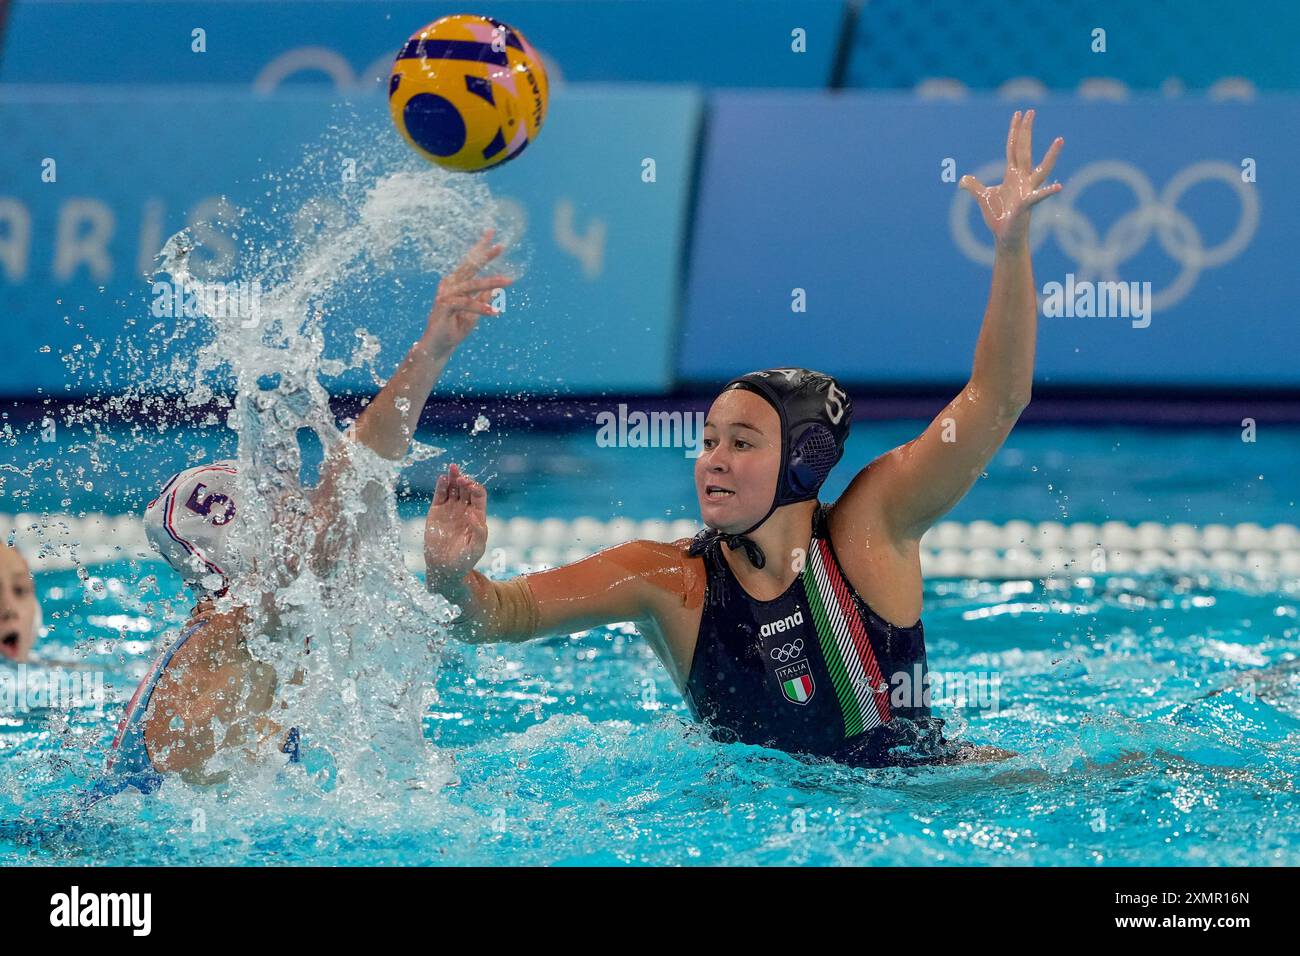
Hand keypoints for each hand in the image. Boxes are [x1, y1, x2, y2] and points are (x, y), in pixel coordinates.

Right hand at [423, 228, 513, 357]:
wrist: (438, 348)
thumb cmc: (454, 330)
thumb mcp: (474, 314)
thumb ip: (482, 299)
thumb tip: (496, 288)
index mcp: (455, 285)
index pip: (470, 264)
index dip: (480, 250)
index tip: (492, 234)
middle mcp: (449, 286)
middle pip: (469, 266)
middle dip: (484, 255)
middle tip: (500, 246)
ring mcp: (445, 295)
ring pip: (471, 285)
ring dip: (490, 283)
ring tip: (508, 281)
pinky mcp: (444, 306)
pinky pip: (465, 303)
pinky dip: (480, 307)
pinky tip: (494, 311)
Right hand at [423, 463, 487, 584]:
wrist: (444, 568)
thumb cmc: (465, 560)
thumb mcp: (476, 548)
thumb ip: (479, 532)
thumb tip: (474, 514)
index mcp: (478, 515)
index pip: (479, 495)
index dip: (475, 488)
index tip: (470, 486)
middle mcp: (464, 509)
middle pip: (466, 488)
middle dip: (464, 479)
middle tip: (460, 476)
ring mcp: (450, 509)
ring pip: (453, 488)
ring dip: (453, 477)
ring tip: (452, 469)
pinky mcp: (436, 511)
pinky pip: (440, 495)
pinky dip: (441, 485)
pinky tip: (442, 478)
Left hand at [960, 109, 1063, 248]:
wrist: (1006, 236)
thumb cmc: (998, 217)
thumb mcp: (983, 198)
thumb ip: (974, 186)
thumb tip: (962, 180)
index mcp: (1012, 174)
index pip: (1013, 147)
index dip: (1014, 131)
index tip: (1019, 113)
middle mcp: (1022, 178)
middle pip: (1024, 150)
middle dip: (1027, 131)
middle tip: (1031, 111)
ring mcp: (1027, 190)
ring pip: (1042, 169)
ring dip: (1051, 155)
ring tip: (1060, 140)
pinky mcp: (1027, 204)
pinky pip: (1039, 196)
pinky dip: (1048, 192)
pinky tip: (1059, 187)